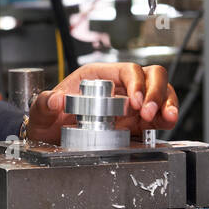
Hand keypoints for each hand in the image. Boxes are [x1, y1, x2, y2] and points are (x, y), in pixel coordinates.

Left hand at [26, 63, 178, 144]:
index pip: (127, 69)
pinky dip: (168, 117)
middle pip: (151, 76)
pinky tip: (168, 122)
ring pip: (161, 92)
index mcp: (99, 76)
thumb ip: (44, 104)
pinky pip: (160, 114)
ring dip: (167, 103)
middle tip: (148, 112)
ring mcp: (131, 103)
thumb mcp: (40, 112)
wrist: (51, 139)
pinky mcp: (138, 122)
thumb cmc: (48, 119)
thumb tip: (56, 99)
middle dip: (155, 92)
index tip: (134, 100)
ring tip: (166, 118)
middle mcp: (119, 86)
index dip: (136, 82)